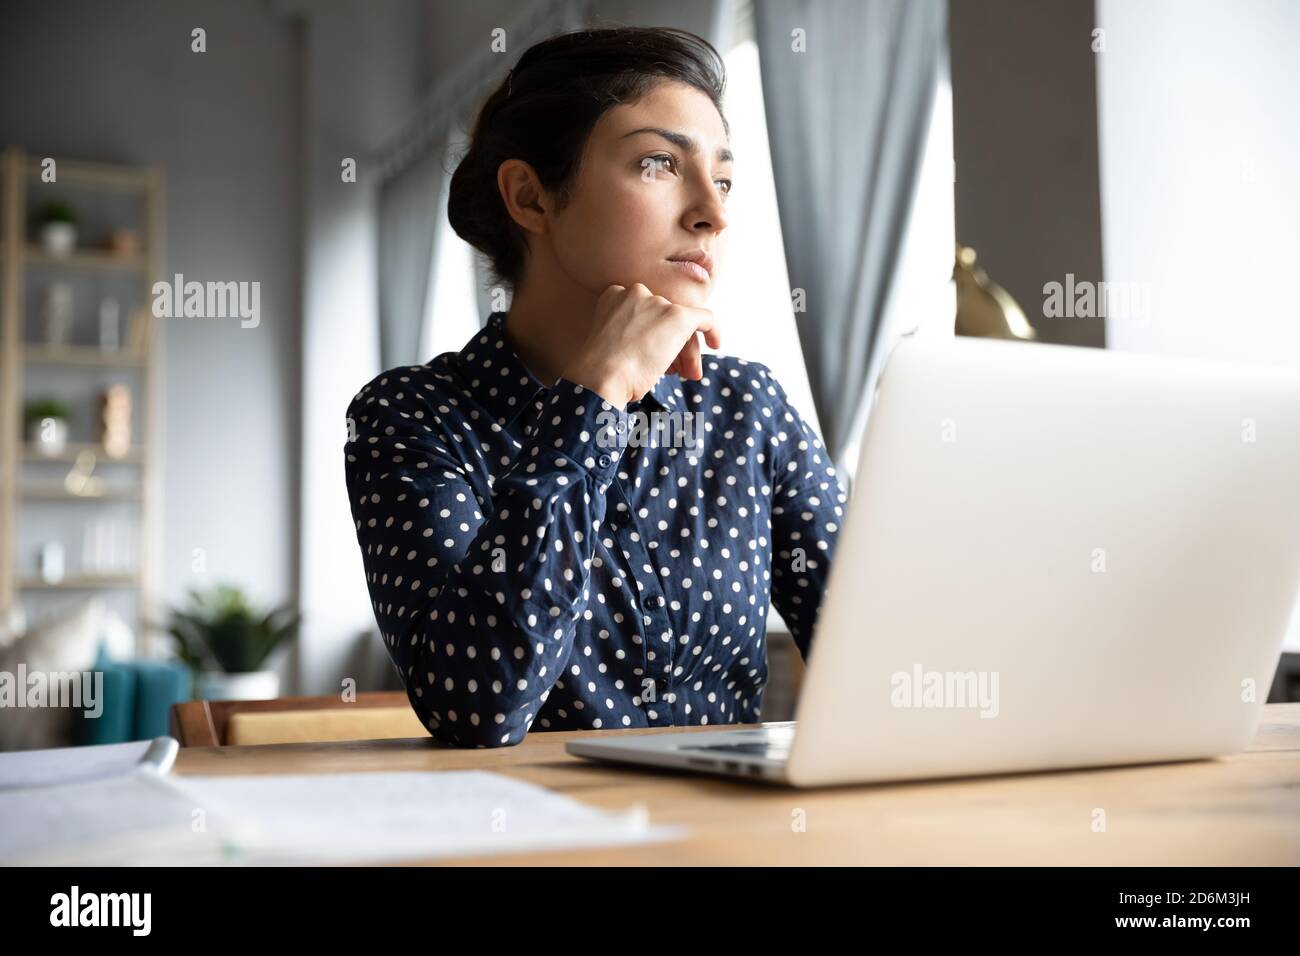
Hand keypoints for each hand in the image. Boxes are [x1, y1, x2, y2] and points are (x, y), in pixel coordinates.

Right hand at [561, 284, 721, 407]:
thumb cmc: (601, 370)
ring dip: (685, 351)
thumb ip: (631, 334)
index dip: (653, 335)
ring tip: (685, 375)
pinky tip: (715, 344)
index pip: (645, 312)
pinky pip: (705, 318)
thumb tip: (657, 347)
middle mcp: (637, 292)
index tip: (653, 358)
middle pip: (664, 318)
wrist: (601, 375)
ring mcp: (658, 303)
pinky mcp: (677, 316)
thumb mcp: (611, 343)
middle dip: (671, 345)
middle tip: (675, 371)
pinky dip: (713, 330)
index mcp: (615, 295)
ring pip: (681, 325)